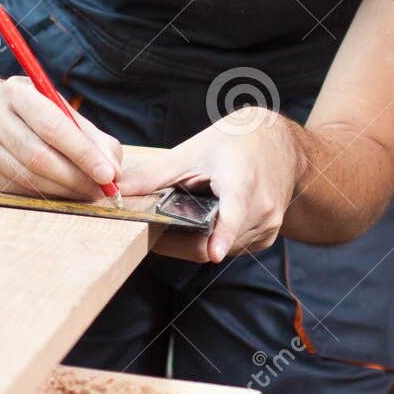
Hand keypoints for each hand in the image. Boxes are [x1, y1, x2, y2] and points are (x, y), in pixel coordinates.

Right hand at [0, 76, 122, 199]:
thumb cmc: (36, 115)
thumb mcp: (63, 112)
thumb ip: (93, 138)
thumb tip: (113, 171)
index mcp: (16, 91)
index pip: (53, 126)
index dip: (83, 153)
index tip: (108, 175)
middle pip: (38, 156)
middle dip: (76, 178)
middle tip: (100, 190)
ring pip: (27, 177)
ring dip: (63, 190)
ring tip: (85, 192)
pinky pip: (15, 189)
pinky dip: (44, 195)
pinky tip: (59, 192)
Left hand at [122, 108, 303, 261]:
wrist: (278, 143)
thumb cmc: (237, 142)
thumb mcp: (193, 151)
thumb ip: (153, 176)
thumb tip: (115, 193)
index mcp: (243, 183)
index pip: (234, 215)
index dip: (223, 236)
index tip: (214, 252)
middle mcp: (261, 209)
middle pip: (212, 242)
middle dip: (180, 239)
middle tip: (155, 227)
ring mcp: (267, 226)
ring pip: (219, 250)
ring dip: (196, 240)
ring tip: (185, 214)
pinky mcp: (266, 238)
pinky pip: (230, 248)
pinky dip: (213, 239)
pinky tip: (207, 217)